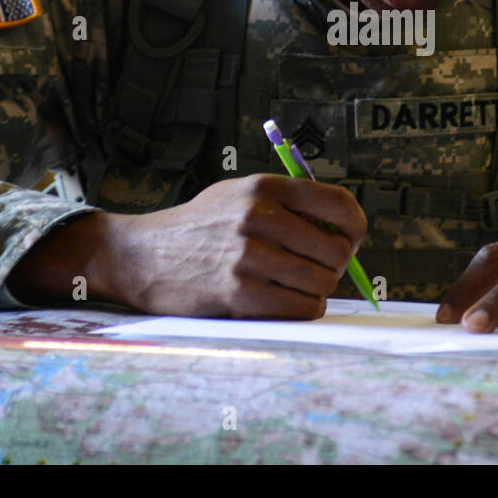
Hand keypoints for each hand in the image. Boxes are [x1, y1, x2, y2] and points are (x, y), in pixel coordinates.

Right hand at [10, 174, 366, 318]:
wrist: (141, 255)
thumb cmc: (198, 227)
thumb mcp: (237, 194)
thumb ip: (286, 203)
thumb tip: (345, 227)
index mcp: (264, 187)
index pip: (338, 204)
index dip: (355, 227)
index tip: (351, 239)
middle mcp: (259, 217)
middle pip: (337, 250)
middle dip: (335, 265)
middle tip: (315, 269)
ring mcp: (249, 257)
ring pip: (322, 283)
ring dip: (316, 290)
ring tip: (293, 285)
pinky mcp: (240, 294)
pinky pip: (302, 309)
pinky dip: (302, 310)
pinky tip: (283, 301)